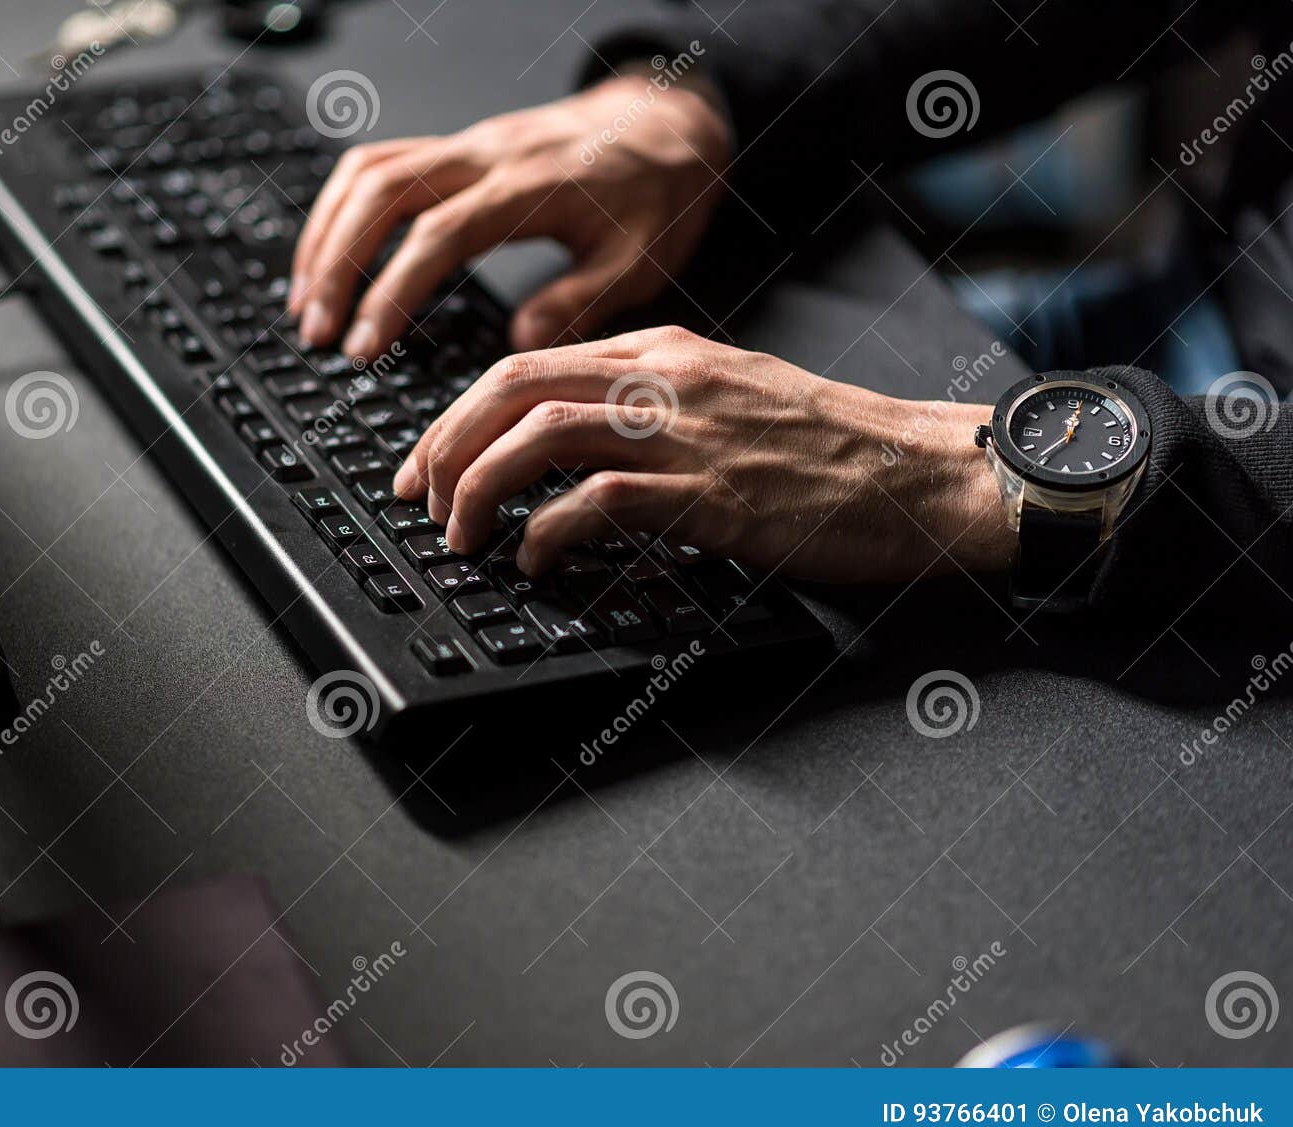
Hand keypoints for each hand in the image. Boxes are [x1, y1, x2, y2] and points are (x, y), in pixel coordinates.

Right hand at [288, 72, 732, 359]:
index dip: (393, 290)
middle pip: (382, 192)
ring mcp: (466, 146)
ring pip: (368, 171)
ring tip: (306, 302)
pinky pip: (379, 163)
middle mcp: (486, 156)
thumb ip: (581, 299)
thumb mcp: (641, 260)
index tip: (364, 344)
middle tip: (317, 331)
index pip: (439, 234)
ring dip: (325, 235)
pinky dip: (340, 209)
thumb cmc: (654, 194)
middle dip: (336, 263)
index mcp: (528, 188)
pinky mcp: (457, 149)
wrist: (666, 126)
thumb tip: (519, 340)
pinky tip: (329, 255)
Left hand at [390, 327, 1017, 581]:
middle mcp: (663, 380)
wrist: (918, 473)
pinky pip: (598, 502)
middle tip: (420, 502)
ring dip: (481, 489)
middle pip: (513, 391)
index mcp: (660, 353)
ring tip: (465, 537)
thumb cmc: (828, 448)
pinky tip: (536, 560)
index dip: (454, 419)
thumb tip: (563, 444)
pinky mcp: (711, 494)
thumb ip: (646, 404)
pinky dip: (548, 533)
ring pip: (541, 435)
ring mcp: (686, 433)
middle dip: (445, 448)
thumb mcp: (724, 396)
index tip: (427, 466)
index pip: (523, 367)